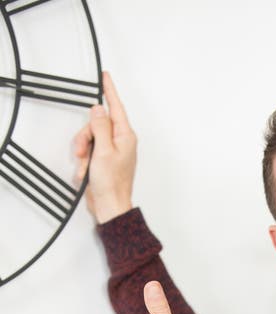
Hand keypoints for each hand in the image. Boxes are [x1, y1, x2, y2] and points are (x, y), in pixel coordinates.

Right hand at [74, 71, 136, 222]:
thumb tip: (98, 109)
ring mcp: (112, 152)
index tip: (105, 77)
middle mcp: (120, 142)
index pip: (116, 108)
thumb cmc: (112, 184)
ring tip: (85, 166)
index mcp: (126, 136)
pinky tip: (86, 172)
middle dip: (85, 136)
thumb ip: (99, 127)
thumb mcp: (103, 151)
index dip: (109, 91)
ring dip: (84, 151)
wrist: (110, 207)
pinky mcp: (104, 161)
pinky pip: (89, 152)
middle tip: (82, 150)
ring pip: (90, 138)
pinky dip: (85, 162)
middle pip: (97, 124)